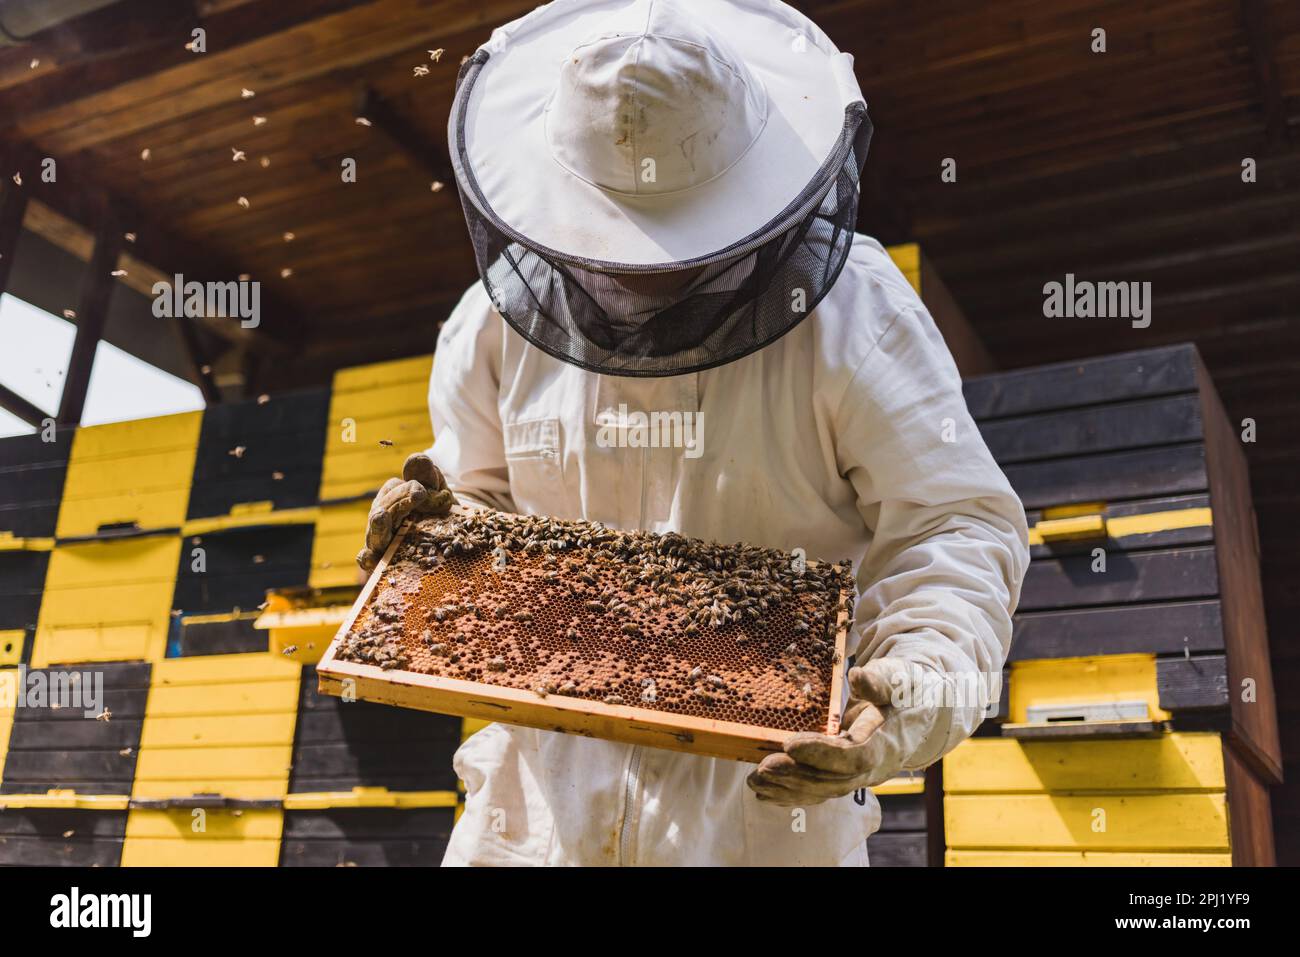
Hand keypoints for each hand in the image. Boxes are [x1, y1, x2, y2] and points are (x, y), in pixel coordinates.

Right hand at [356, 452, 456, 570]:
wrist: (450, 540)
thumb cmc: (439, 512)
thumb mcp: (438, 492)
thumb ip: (429, 476)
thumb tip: (416, 459)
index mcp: (392, 497)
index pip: (392, 489)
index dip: (406, 489)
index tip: (422, 492)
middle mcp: (382, 517)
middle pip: (383, 508)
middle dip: (398, 501)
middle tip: (418, 495)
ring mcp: (380, 539)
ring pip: (375, 532)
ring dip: (378, 526)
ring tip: (381, 517)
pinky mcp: (382, 561)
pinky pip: (370, 560)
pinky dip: (367, 559)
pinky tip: (369, 559)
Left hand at [746, 661, 893, 805]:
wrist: (913, 711)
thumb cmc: (901, 691)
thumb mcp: (894, 678)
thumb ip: (877, 681)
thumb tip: (858, 675)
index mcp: (885, 742)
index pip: (853, 755)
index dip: (822, 753)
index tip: (790, 743)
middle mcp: (873, 767)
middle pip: (834, 780)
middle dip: (796, 776)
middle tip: (762, 768)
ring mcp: (859, 776)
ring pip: (823, 790)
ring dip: (787, 789)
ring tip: (755, 781)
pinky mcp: (845, 777)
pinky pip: (819, 791)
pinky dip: (791, 794)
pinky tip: (765, 793)